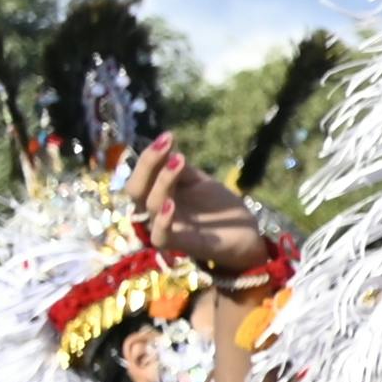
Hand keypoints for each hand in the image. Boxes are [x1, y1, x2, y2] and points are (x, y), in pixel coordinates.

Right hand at [126, 138, 282, 279]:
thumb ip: (181, 170)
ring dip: (162, 181)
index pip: (143, 175)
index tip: (168, 136)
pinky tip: (171, 204)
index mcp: (158, 194)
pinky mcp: (178, 245)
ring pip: (150, 206)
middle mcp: (155, 211)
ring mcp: (165, 228)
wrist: (244, 233)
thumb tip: (163, 147)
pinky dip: (163, 221)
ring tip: (177, 162)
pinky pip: (160, 236)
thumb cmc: (218, 207)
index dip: (150, 156)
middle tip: (166, 144)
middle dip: (148, 164)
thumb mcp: (200, 182)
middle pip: (136, 189)